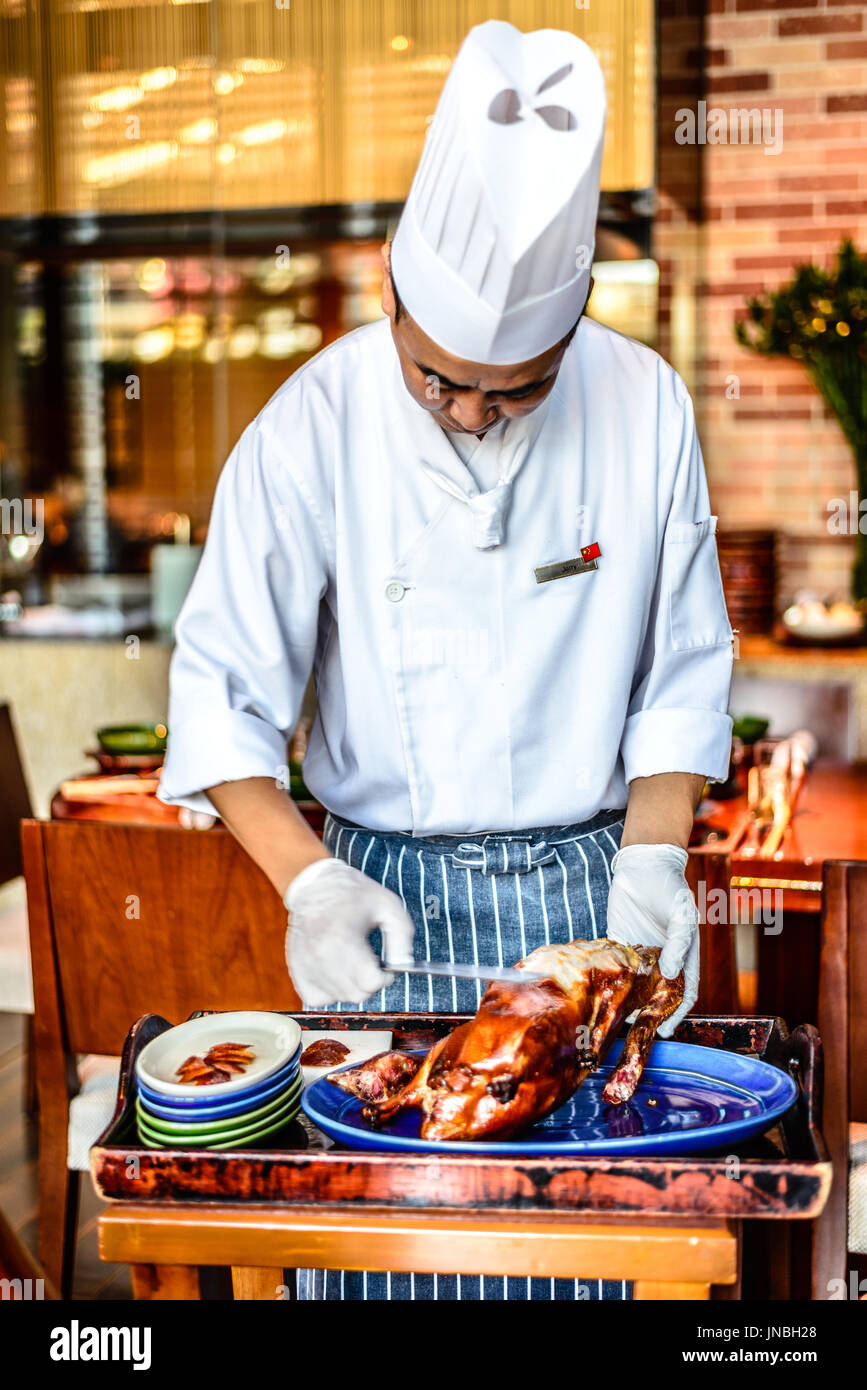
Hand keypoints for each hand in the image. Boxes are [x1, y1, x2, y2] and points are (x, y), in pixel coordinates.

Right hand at [284, 858, 414, 1007]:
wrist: (315, 884)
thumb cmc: (353, 894)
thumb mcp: (388, 905)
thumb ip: (403, 936)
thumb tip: (404, 966)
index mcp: (342, 937)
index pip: (369, 982)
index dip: (385, 976)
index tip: (384, 965)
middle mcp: (319, 954)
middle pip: (356, 994)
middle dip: (369, 982)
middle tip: (369, 961)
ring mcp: (304, 965)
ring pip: (339, 998)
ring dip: (351, 985)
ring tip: (352, 961)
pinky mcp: (296, 971)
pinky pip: (318, 999)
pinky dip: (330, 991)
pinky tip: (335, 971)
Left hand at [606, 843, 697, 1035]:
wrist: (643, 864)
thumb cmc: (669, 887)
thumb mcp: (681, 914)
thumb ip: (678, 943)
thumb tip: (670, 974)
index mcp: (684, 954)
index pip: (685, 991)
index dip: (677, 1012)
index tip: (666, 1029)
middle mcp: (663, 957)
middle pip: (658, 994)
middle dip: (650, 1013)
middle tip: (636, 1029)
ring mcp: (641, 951)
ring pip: (636, 984)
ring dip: (629, 1001)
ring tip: (617, 1018)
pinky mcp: (619, 941)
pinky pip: (616, 967)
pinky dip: (611, 980)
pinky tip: (601, 994)